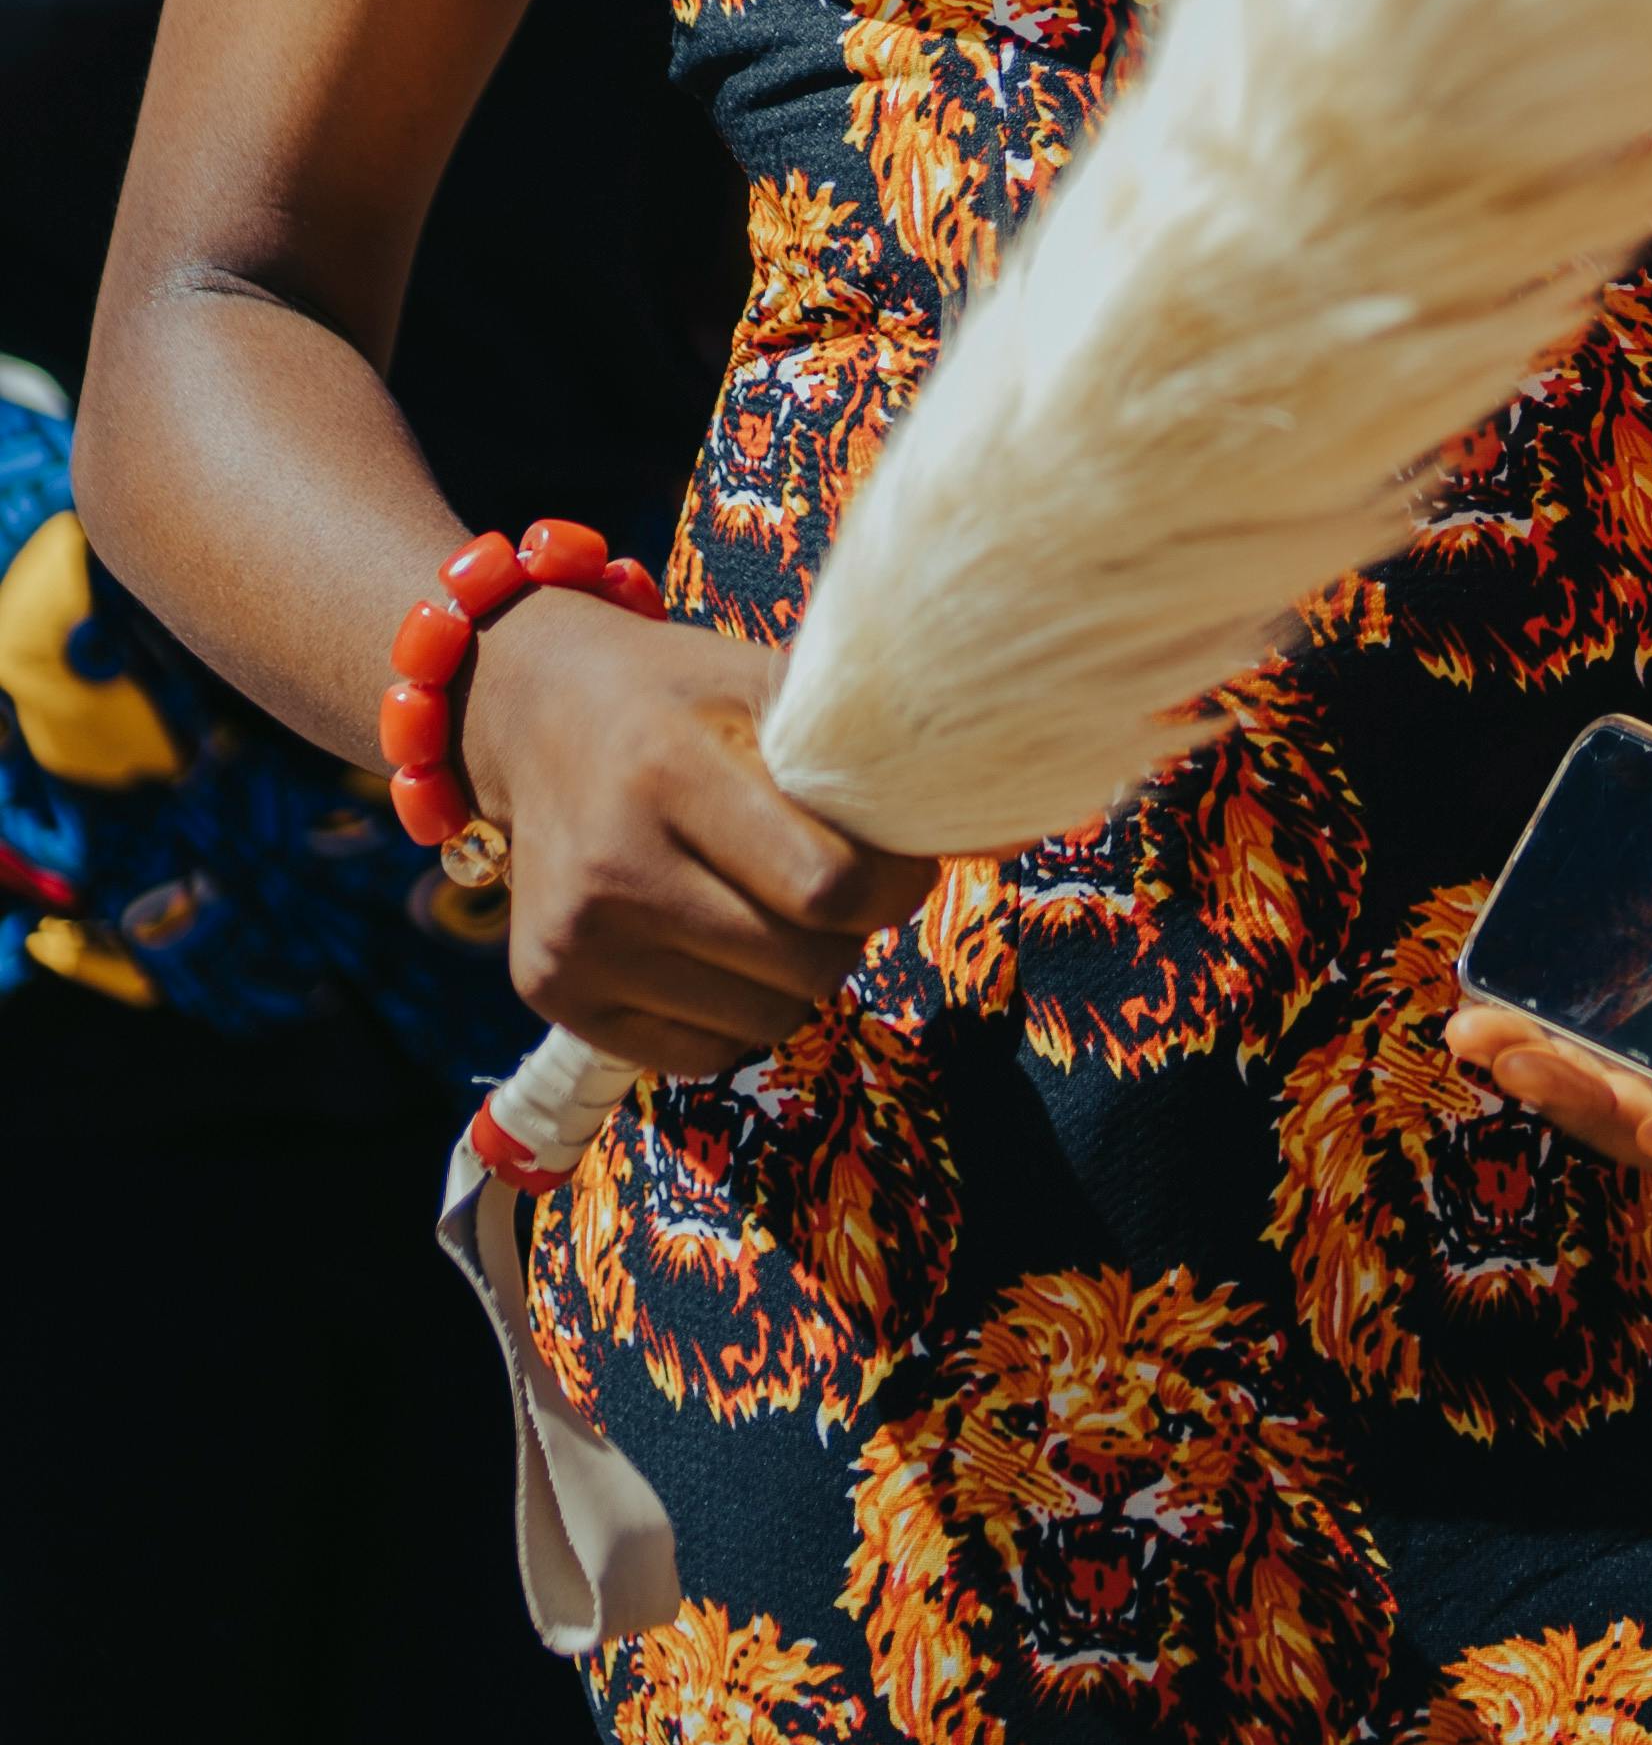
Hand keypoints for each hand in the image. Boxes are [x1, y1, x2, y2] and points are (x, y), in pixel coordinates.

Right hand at [460, 594, 933, 1070]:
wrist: (530, 710)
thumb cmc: (680, 695)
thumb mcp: (773, 688)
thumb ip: (881, 759)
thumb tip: (1028, 828)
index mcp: (670, 772)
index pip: (827, 886)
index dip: (895, 887)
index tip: (903, 863)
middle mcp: (613, 866)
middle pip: (803, 965)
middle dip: (850, 933)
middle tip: (838, 887)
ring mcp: (574, 941)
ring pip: (761, 1022)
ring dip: (797, 979)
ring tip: (774, 911)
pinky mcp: (549, 993)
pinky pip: (700, 1056)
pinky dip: (736, 1016)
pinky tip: (720, 947)